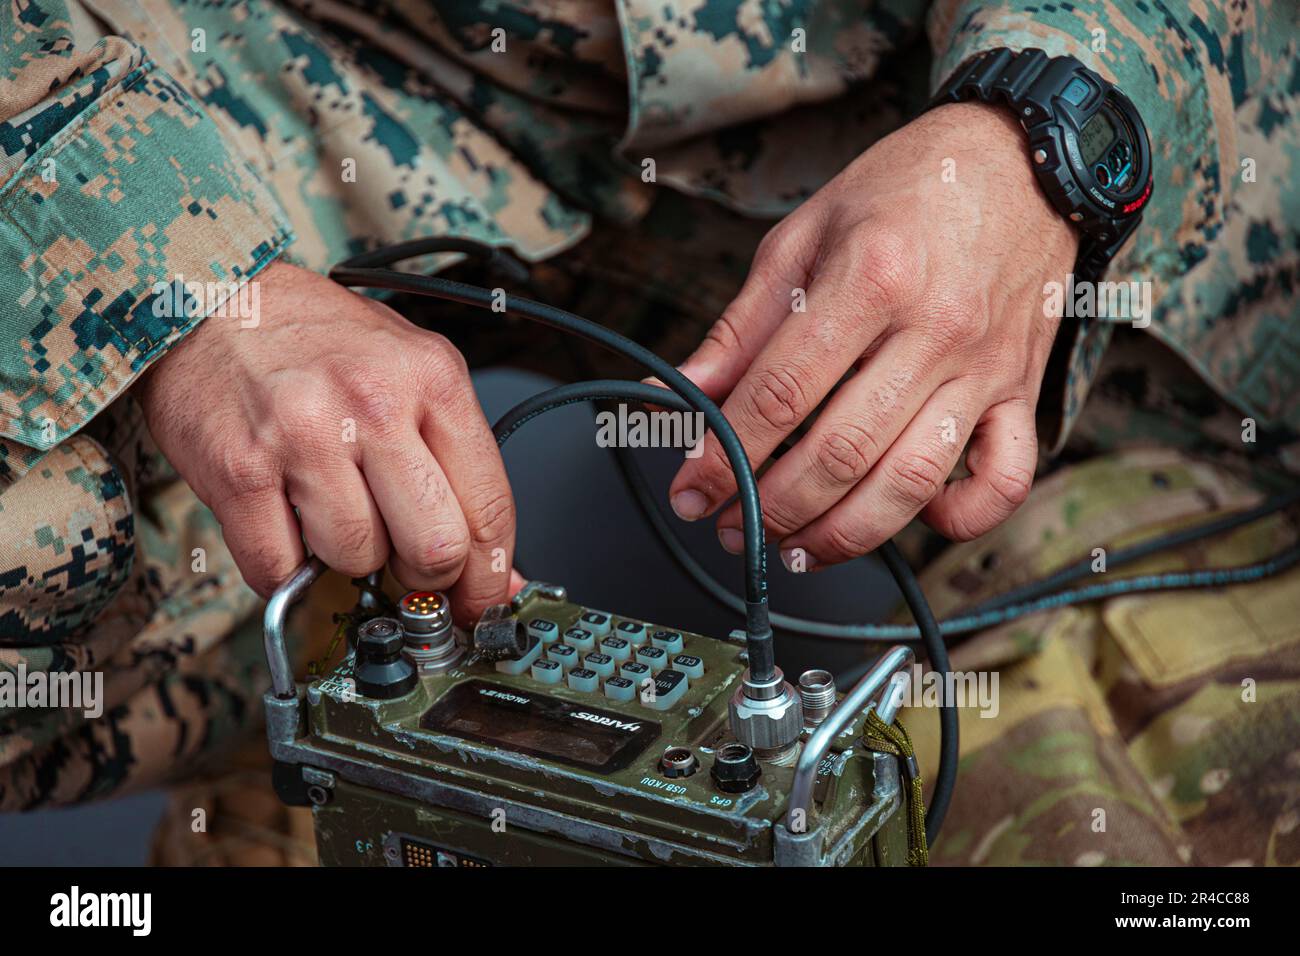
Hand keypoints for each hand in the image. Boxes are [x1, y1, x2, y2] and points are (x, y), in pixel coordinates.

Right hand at [137, 260, 513, 624]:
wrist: (214, 297)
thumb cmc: (317, 339)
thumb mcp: (409, 369)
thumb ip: (456, 461)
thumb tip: (497, 570)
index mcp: (432, 378)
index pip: (489, 507)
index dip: (488, 574)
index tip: (479, 599)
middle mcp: (373, 404)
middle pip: (434, 547)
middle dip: (421, 573)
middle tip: (402, 560)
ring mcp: (305, 436)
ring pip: (357, 559)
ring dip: (346, 558)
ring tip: (330, 510)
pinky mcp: (240, 469)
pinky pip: (280, 566)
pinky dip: (284, 568)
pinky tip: (285, 525)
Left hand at [668, 102, 1077, 568]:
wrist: (1023, 159)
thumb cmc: (903, 190)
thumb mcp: (803, 235)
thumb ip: (741, 326)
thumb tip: (682, 396)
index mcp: (870, 276)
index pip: (781, 393)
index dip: (725, 455)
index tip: (691, 490)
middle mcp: (935, 327)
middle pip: (841, 450)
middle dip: (772, 505)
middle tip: (733, 525)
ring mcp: (985, 366)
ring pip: (911, 480)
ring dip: (843, 532)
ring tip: (795, 545)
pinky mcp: (1023, 388)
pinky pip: (1004, 479)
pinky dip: (958, 515)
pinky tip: (910, 515)